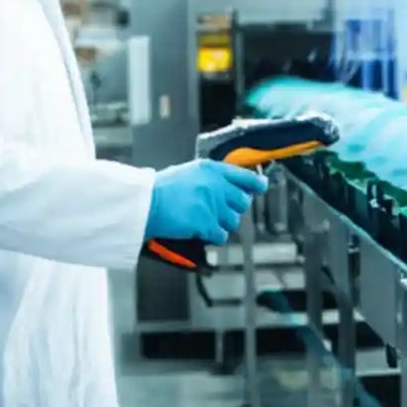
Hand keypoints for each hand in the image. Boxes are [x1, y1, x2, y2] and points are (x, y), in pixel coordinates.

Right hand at [145, 160, 268, 244]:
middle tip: (218, 210)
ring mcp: (213, 204)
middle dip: (232, 208)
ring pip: (233, 220)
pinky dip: (213, 236)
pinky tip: (201, 231)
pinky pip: (221, 235)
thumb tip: (227, 187)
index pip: (245, 176)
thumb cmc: (160, 189)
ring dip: (221, 223)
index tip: (261, 187)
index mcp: (212, 169)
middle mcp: (217, 185)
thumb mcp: (188, 173)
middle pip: (242, 202)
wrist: (144, 203)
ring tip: (204, 220)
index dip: (256, 183)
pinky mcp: (207, 222)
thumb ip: (210, 178)